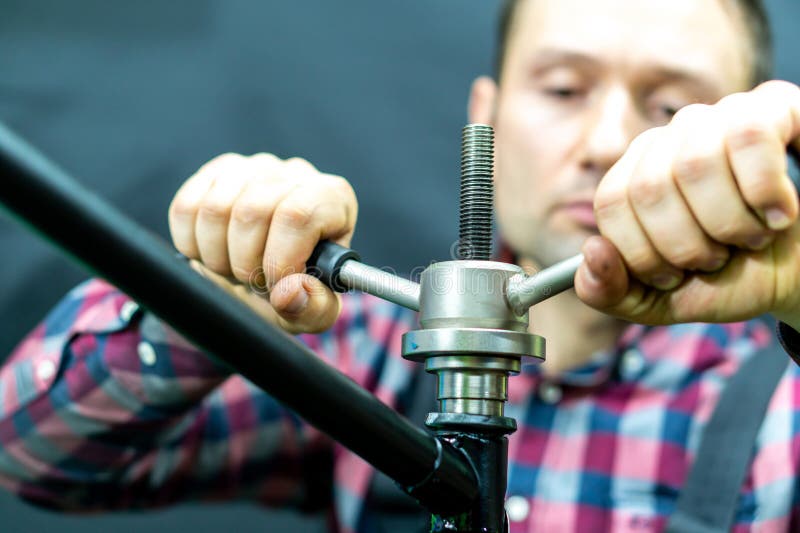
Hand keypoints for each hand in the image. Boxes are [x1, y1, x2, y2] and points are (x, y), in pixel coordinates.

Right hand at [168, 153, 357, 332]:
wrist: (270, 278)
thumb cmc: (298, 287)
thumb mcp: (316, 309)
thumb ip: (313, 306)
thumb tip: (289, 291)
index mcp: (332, 198)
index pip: (297, 215)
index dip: (279, 260)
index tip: (274, 287)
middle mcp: (294, 174)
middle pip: (252, 212)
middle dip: (245, 264)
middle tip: (253, 282)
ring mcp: (252, 168)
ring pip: (215, 208)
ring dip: (217, 256)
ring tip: (235, 271)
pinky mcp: (216, 174)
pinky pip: (186, 207)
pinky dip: (192, 244)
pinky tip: (214, 255)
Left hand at [574, 80, 799, 327]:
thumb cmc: (730, 276)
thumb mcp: (664, 300)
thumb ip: (611, 292)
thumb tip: (592, 252)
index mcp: (635, 175)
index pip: (609, 202)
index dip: (640, 252)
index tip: (673, 275)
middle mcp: (669, 136)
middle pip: (650, 187)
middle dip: (687, 246)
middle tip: (718, 256)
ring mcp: (718, 116)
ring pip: (696, 163)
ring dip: (731, 224)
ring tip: (751, 236)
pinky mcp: (772, 106)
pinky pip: (750, 135)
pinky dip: (766, 191)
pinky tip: (779, 214)